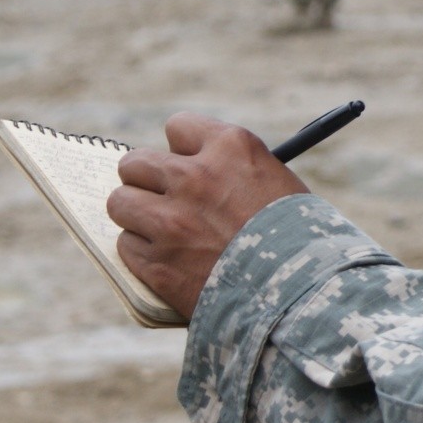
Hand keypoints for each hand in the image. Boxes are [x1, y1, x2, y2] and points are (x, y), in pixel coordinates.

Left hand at [108, 113, 310, 317]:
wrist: (301, 295)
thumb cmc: (300, 239)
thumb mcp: (276, 183)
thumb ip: (233, 170)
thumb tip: (200, 170)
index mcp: (231, 148)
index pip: (179, 127)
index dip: (182, 149)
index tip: (188, 164)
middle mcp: (194, 176)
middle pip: (136, 163)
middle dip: (146, 180)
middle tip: (161, 197)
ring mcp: (170, 220)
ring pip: (120, 202)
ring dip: (137, 215)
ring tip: (161, 231)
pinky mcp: (157, 263)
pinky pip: (126, 244)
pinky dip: (144, 253)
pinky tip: (169, 261)